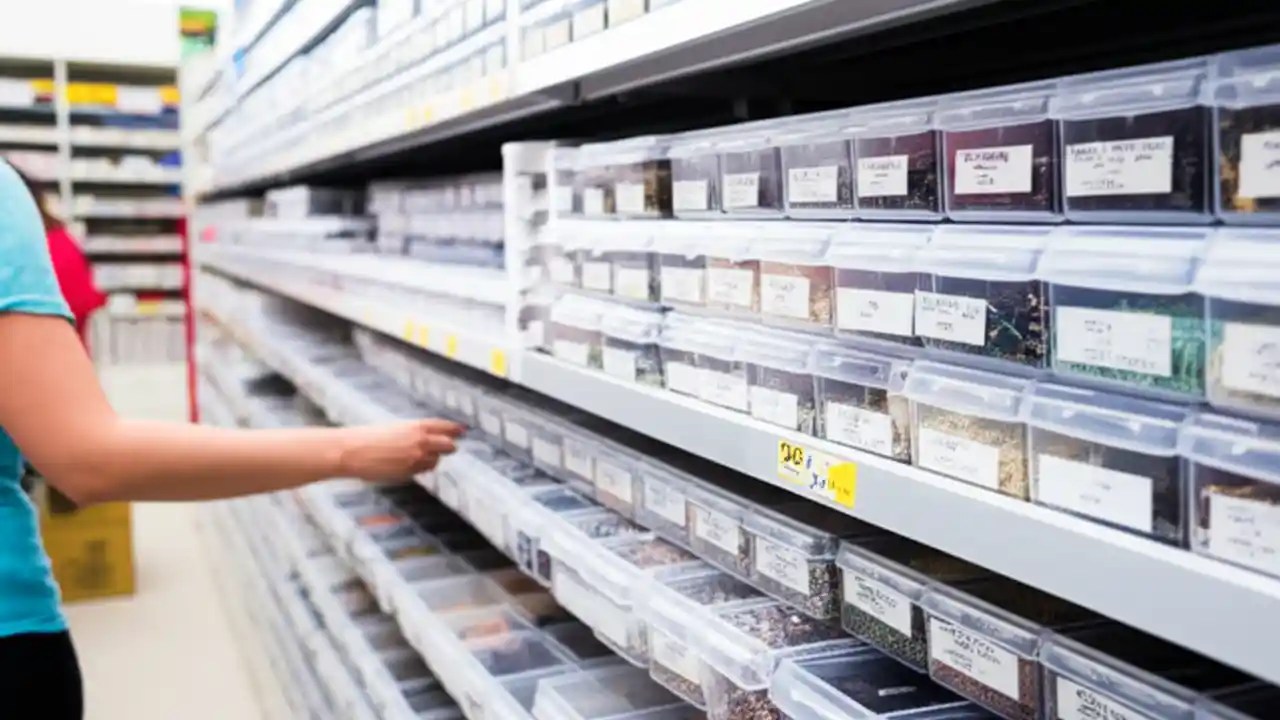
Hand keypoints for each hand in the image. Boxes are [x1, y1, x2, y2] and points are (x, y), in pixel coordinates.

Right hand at [336, 419, 464, 481]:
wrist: (353, 451)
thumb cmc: (370, 437)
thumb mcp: (397, 427)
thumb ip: (417, 433)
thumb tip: (433, 439)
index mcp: (418, 426)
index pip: (446, 427)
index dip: (456, 430)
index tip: (463, 432)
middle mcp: (422, 442)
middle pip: (449, 446)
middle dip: (449, 447)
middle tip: (448, 447)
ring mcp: (417, 459)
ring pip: (435, 461)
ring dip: (431, 459)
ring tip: (413, 455)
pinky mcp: (410, 473)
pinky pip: (422, 471)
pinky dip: (419, 468)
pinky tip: (405, 464)